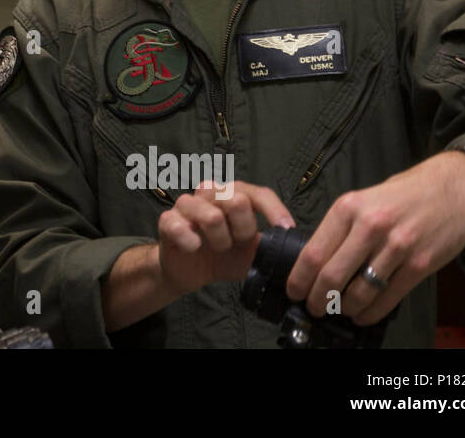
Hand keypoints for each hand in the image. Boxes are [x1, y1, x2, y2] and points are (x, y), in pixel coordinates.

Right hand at [156, 180, 294, 295]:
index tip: (286, 229)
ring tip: (217, 248)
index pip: (257, 192)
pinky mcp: (168, 220)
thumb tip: (297, 248)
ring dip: (219, 240)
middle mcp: (210, 193)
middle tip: (237, 243)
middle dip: (243, 229)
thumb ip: (270, 245)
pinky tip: (194, 248)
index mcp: (233, 195)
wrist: (190, 271)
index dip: (273, 209)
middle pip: (235, 199)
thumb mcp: (251, 252)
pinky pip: (179, 226)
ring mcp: (187, 205)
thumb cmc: (223, 256)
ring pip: (211, 215)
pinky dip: (192, 242)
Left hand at [284, 151, 464, 325]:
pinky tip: (363, 315)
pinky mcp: (420, 263)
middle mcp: (370, 226)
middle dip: (318, 299)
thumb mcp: (363, 200)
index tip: (293, 291)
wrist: (451, 187)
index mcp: (348, 208)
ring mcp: (397, 246)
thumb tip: (317, 260)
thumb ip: (342, 227)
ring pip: (361, 290)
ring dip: (345, 308)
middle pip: (332, 275)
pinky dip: (372, 312)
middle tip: (315, 308)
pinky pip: (390, 297)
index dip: (299, 278)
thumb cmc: (401, 195)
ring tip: (340, 312)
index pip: (314, 252)